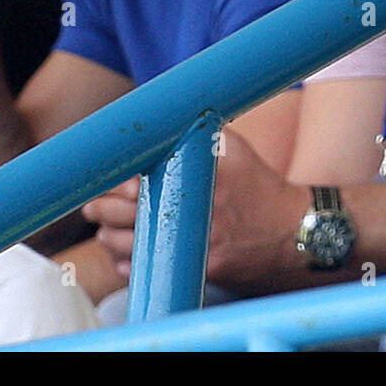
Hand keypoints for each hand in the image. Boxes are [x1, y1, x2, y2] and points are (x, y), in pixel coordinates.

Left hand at [81, 130, 305, 295]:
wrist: (295, 229)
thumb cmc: (260, 184)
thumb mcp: (233, 147)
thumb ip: (197, 131)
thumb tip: (162, 115)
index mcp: (198, 172)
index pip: (138, 177)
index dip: (113, 181)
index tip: (102, 179)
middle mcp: (196, 206)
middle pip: (127, 213)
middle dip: (101, 210)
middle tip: (91, 208)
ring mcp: (199, 240)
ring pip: (135, 245)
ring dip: (111, 239)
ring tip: (104, 232)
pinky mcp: (204, 268)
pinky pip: (157, 270)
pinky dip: (134, 266)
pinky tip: (126, 258)